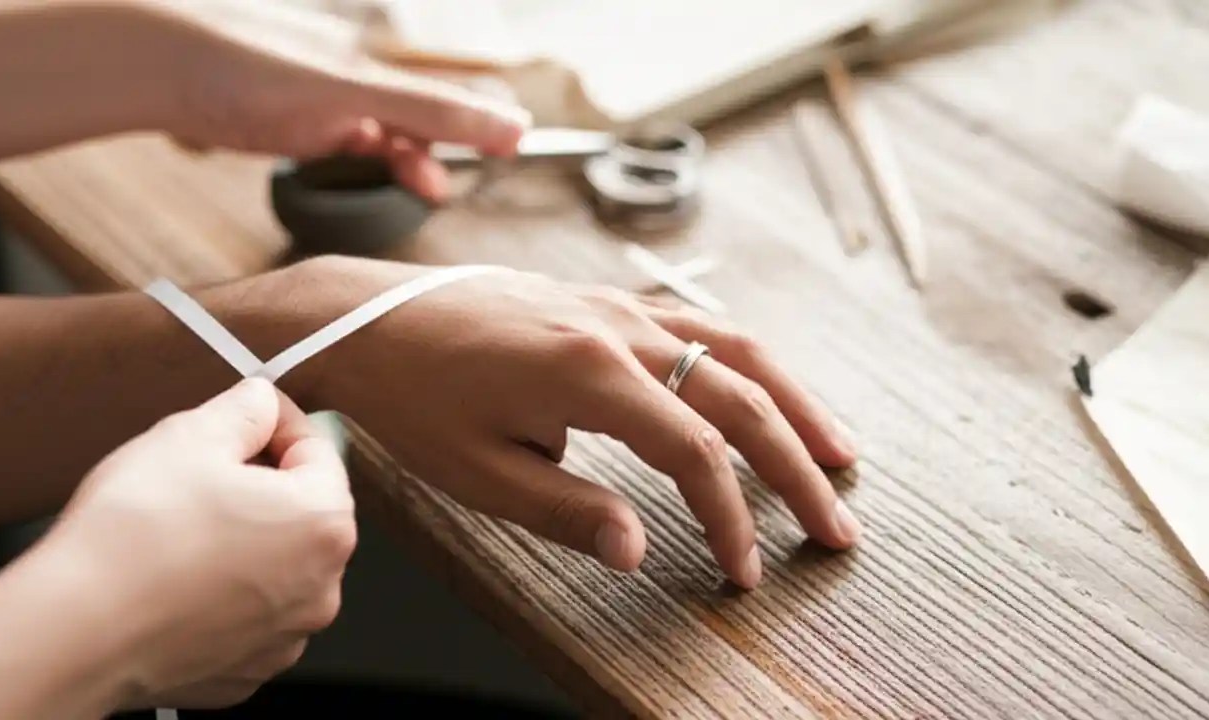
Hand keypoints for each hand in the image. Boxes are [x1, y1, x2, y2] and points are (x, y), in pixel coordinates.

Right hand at [44, 377, 356, 709]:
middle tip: (204, 470)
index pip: (317, 450)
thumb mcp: (190, 435)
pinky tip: (176, 575)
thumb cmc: (135, 535)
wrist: (74, 632)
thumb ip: (244, 410)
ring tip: (183, 525)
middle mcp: (321, 586)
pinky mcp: (246, 668)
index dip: (277, 423)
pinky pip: (244, 612)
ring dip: (242, 539)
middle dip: (260, 483)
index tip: (250, 414)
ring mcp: (286, 634)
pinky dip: (220, 591)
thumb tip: (261, 403)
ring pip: (274, 564)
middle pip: (301, 511)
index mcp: (324, 522)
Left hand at [152, 0, 529, 200]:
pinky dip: (375, 157)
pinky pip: (353, 138)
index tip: (518, 145)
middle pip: (426, 108)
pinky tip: (381, 169)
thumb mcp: (357, 92)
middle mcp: (359, 72)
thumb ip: (434, 109)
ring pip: (391, 129)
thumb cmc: (252, 64)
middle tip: (477, 174)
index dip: (488, 113)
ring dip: (415, 158)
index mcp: (379, 55)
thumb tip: (514, 124)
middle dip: (453, 142)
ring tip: (430, 188)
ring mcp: (329, 96)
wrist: (161, 65)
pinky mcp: (298, 120)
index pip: (452, 83)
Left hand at [264, 258, 859, 589]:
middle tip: (838, 524)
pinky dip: (744, 361)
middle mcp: (617, 328)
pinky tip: (761, 389)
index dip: (730, 519)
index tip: (743, 570)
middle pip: (740, 396)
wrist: (369, 318)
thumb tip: (640, 551)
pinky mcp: (603, 300)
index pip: (695, 454)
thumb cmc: (414, 395)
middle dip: (798, 466)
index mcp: (588, 373)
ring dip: (794, 400)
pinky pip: (697, 322)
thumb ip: (568, 512)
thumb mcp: (480, 471)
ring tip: (838, 450)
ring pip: (734, 346)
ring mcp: (615, 305)